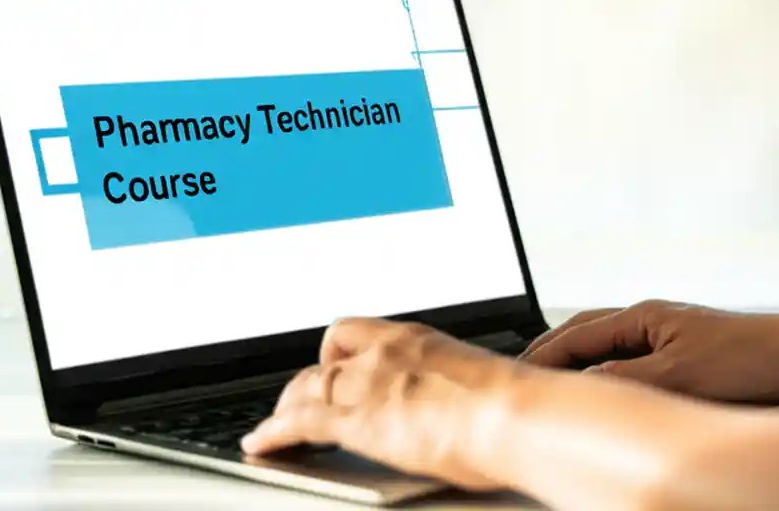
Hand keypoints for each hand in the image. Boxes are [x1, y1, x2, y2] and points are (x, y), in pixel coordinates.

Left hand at [241, 318, 521, 489]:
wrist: (517, 418)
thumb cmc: (518, 408)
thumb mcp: (480, 385)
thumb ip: (456, 391)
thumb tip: (467, 409)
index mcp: (413, 340)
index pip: (353, 333)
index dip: (334, 355)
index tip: (329, 369)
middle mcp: (383, 355)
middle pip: (322, 363)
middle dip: (306, 385)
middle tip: (299, 406)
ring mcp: (366, 385)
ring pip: (304, 390)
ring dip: (286, 410)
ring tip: (275, 430)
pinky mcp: (356, 421)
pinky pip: (297, 422)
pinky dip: (273, 433)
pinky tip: (260, 444)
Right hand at [522, 300, 778, 402]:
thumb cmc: (747, 359)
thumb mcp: (678, 375)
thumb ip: (626, 377)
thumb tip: (584, 382)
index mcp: (642, 316)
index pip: (575, 335)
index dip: (542, 355)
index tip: (518, 374)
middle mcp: (649, 319)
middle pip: (582, 330)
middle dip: (549, 349)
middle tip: (522, 371)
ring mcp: (664, 331)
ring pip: (603, 341)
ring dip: (574, 356)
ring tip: (552, 377)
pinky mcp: (678, 348)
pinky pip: (624, 353)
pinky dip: (601, 365)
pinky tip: (602, 382)